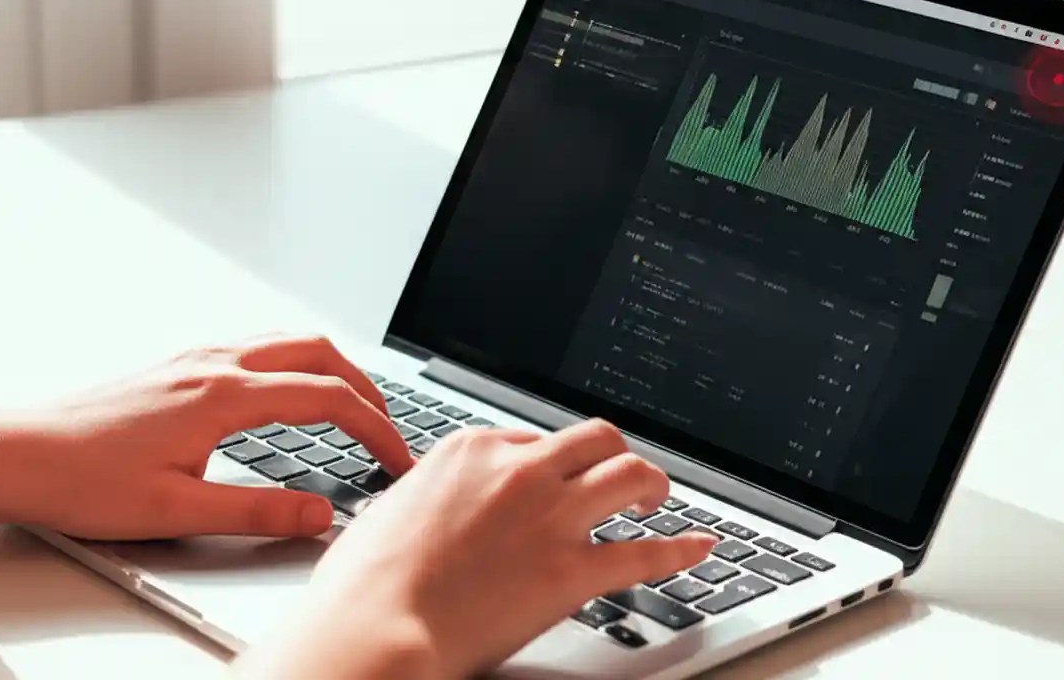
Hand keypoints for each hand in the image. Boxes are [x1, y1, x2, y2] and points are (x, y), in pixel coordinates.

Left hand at [0, 334, 411, 539]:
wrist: (14, 453)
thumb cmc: (80, 478)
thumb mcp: (176, 511)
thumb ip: (258, 512)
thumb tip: (318, 514)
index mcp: (223, 395)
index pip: (327, 398)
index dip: (374, 428)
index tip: (395, 457)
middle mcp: (214, 364)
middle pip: (318, 351)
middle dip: (364, 386)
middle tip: (387, 425)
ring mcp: (195, 358)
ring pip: (287, 341)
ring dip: (331, 368)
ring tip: (351, 406)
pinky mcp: (179, 365)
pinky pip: (257, 347)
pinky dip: (294, 364)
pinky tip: (287, 395)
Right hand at [235, 420, 716, 679]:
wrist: (375, 628)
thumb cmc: (366, 581)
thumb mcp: (390, 509)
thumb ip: (430, 495)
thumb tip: (436, 502)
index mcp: (472, 450)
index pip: (532, 436)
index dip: (548, 460)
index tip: (553, 479)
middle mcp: (519, 471)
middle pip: (593, 439)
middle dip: (612, 454)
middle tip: (618, 475)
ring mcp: (551, 517)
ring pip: (630, 475)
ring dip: (652, 484)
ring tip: (656, 499)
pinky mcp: (572, 571)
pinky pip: (646, 553)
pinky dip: (680, 550)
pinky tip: (697, 548)